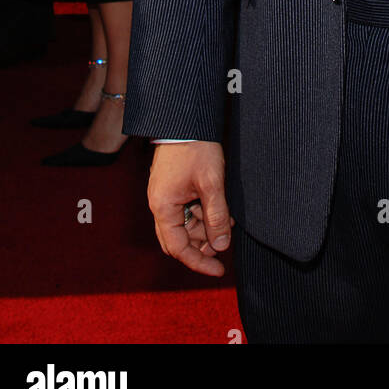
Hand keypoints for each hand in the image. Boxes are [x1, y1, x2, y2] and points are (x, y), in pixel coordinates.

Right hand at [148, 142, 234, 276]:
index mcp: (163, 207)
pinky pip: (186, 210)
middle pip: (179, 239)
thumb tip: (221, 245)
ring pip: (184, 224)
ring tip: (228, 222)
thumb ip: (217, 216)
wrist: (186, 119)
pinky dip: (202, 213)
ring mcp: (165, 195)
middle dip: (202, 245)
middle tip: (225, 244)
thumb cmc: (196, 148)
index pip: (178, 248)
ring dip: (205, 228)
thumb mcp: (212, 184)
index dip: (199, 261)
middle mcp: (160, 204)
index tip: (219, 269)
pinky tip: (220, 210)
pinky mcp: (172, 186)